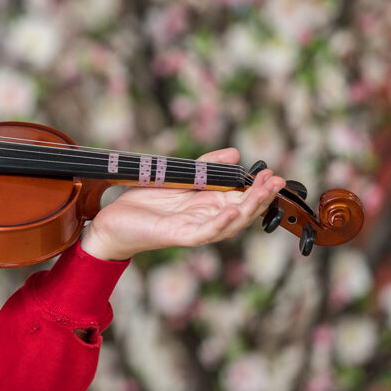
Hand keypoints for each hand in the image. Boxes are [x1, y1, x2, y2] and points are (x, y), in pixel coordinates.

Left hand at [79, 147, 285, 261]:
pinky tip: (233, 213)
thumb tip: (234, 153)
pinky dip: (220, 224)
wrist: (113, 221)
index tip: (272, 173)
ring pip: (230, 223)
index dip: (259, 187)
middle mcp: (206, 219)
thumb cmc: (144, 203)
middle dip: (262, 197)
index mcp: (207, 205)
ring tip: (264, 193)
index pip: (241, 198)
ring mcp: (194, 229)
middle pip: (243, 211)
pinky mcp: (179, 236)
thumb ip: (206, 166)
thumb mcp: (179, 177)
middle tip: (277, 181)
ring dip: (249, 208)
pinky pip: (205, 232)